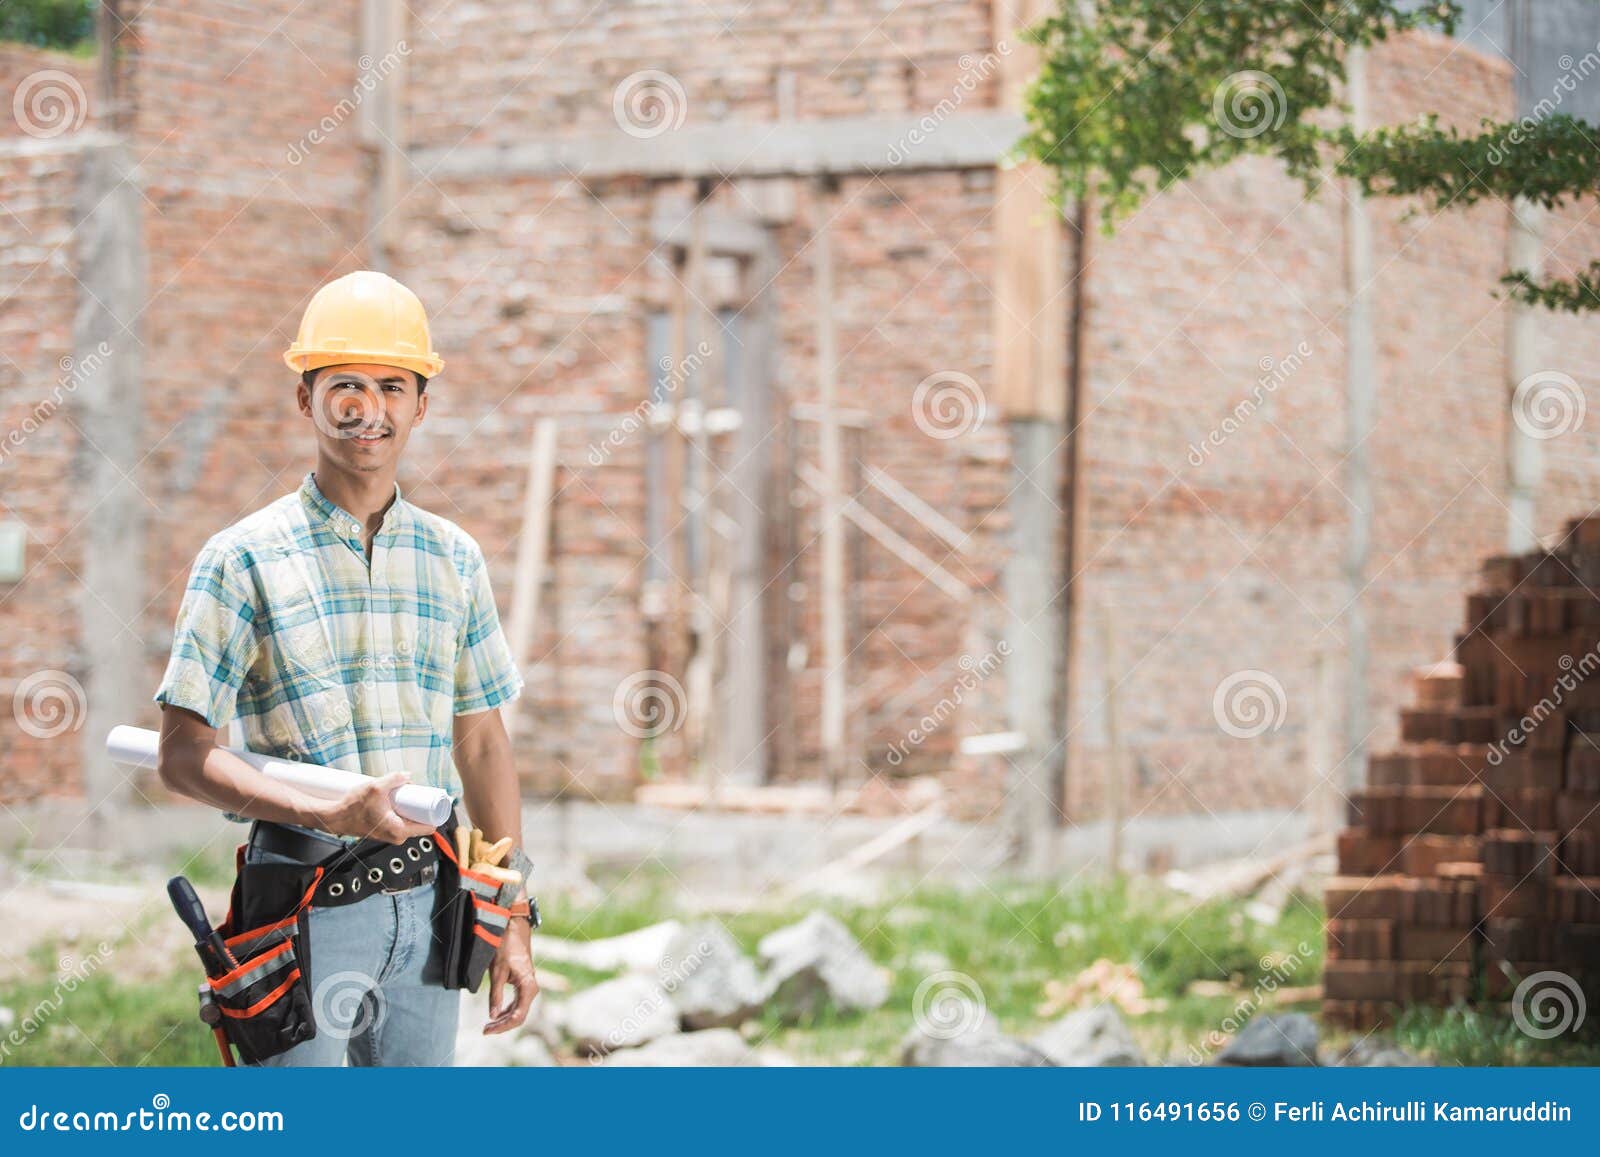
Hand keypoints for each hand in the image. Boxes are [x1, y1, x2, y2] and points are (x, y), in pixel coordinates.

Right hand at [319, 772, 435, 843]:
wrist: (334, 817)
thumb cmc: (352, 808)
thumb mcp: (376, 788)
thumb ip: (395, 779)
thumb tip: (408, 775)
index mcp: (399, 830)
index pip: (429, 826)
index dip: (434, 812)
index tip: (434, 799)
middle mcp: (397, 836)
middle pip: (420, 821)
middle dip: (421, 806)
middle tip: (418, 792)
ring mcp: (390, 835)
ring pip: (409, 820)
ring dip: (409, 808)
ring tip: (406, 794)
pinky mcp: (384, 830)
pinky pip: (400, 821)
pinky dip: (401, 811)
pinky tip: (398, 800)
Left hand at [484, 917, 537, 1034]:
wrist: (514, 928)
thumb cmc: (505, 947)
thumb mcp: (497, 972)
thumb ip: (495, 995)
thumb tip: (492, 1016)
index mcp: (528, 987)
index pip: (517, 1016)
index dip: (502, 1027)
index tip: (486, 1030)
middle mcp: (532, 989)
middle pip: (519, 1016)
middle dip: (502, 1025)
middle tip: (484, 1030)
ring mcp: (529, 986)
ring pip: (519, 1011)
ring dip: (504, 1019)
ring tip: (488, 1024)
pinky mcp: (524, 984)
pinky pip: (518, 1003)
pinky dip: (507, 1010)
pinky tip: (496, 1013)